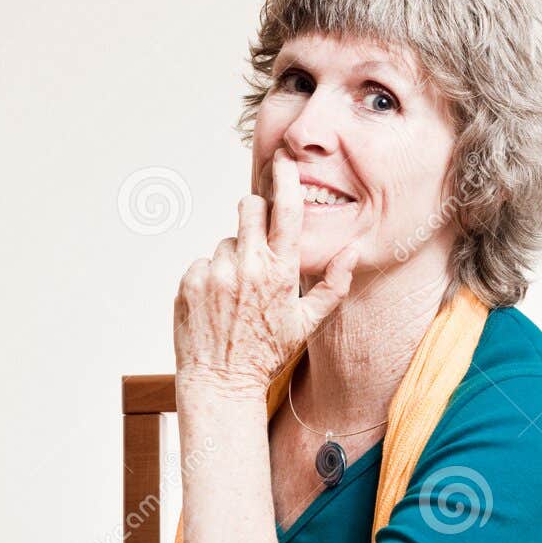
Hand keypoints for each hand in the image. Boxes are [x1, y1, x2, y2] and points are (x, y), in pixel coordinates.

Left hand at [173, 148, 359, 397]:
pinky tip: (216, 304)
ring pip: (226, 241)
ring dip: (232, 258)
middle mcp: (248, 266)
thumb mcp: (307, 323)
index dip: (286, 179)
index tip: (284, 160)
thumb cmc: (267, 354)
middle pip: (249, 207)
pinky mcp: (190, 281)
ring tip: (235, 294)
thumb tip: (351, 250)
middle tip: (256, 239)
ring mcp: (216, 273)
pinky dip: (209, 276)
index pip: (286, 210)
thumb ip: (333, 285)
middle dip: (254, 213)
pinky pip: (202, 263)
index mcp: (280, 272)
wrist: (221, 382)